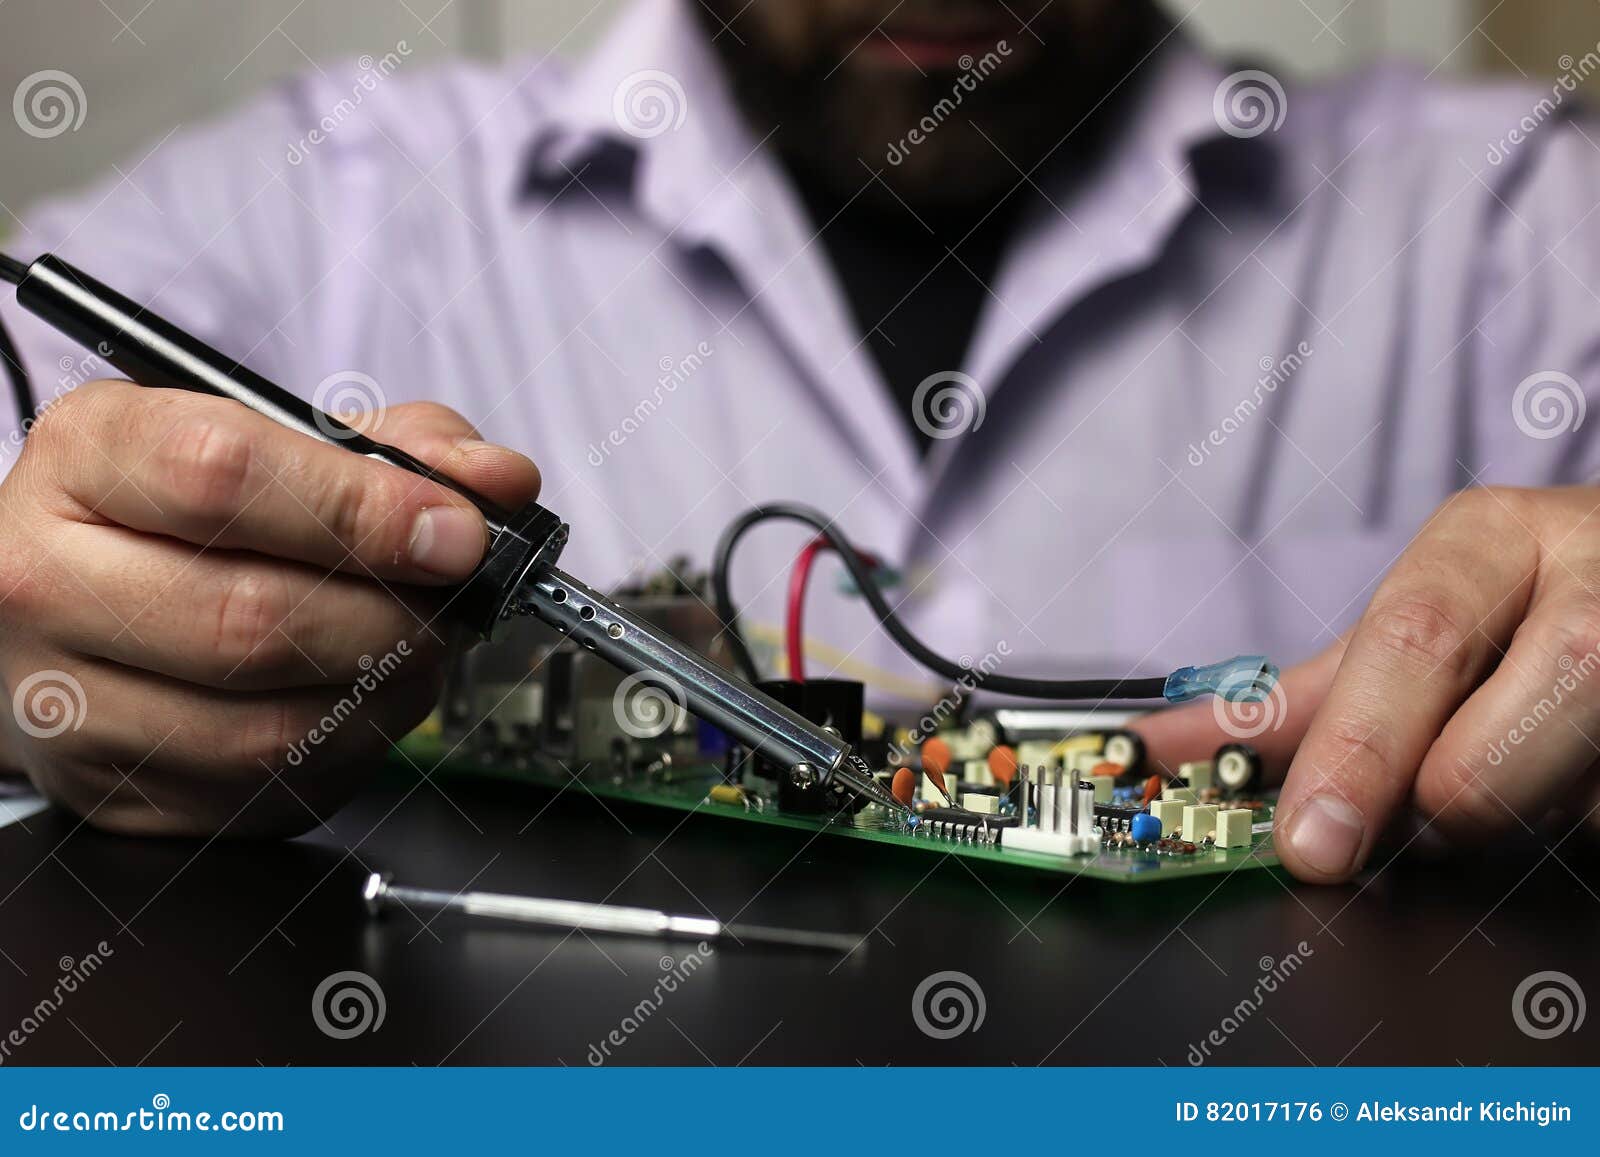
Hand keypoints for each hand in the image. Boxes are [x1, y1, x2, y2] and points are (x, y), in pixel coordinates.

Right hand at [0, 380, 539, 835]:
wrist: (82, 599)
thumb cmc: (191, 511)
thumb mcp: (282, 436)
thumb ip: (401, 447)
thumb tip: (496, 482)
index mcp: (86, 456)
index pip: (222, 476)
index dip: (365, 511)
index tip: (456, 532)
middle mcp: (47, 577)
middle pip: (251, 618)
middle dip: (394, 618)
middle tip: (450, 602)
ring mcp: (64, 700)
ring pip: (266, 725)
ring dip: (383, 693)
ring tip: (416, 649)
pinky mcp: (112, 790)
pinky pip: (266, 790)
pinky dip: (351, 751)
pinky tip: (363, 701)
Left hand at [1132, 486, 1599, 881]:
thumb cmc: (1521, 606)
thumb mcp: (1420, 625)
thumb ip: (1307, 696)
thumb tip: (1166, 750)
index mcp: (1485, 539)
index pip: (1411, 639)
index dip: (1355, 751)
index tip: (1304, 839)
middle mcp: (1588, 570)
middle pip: (1502, 722)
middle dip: (1431, 805)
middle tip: (1383, 839)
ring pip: (1576, 788)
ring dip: (1525, 814)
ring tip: (1513, 782)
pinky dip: (1585, 820)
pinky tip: (1576, 782)